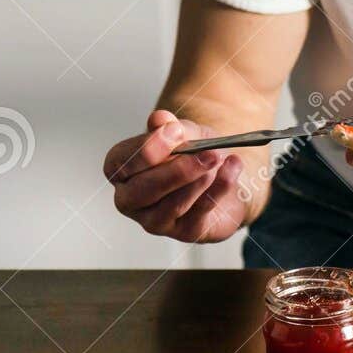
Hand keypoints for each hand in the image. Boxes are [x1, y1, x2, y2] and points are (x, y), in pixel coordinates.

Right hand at [104, 110, 247, 242]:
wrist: (218, 177)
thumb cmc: (190, 154)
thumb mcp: (182, 133)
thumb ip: (170, 127)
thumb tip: (160, 119)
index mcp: (120, 171)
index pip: (123, 163)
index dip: (149, 148)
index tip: (176, 130)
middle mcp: (131, 199)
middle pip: (144, 190)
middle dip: (177, 170)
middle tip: (205, 152)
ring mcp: (155, 220)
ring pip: (174, 205)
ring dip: (199, 180)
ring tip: (218, 157)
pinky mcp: (185, 232)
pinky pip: (201, 212)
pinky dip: (220, 188)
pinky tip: (232, 167)